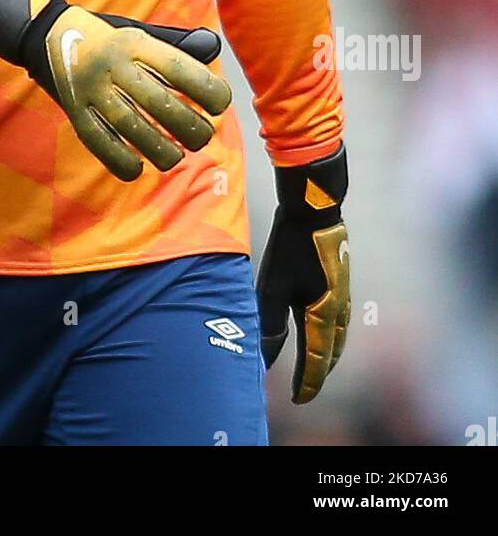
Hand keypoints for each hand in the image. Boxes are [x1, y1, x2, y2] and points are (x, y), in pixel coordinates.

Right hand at [0, 0, 231, 180]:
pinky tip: (138, 168)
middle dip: (189, 127)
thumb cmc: (110, 41)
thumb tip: (214, 49)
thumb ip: (176, 46)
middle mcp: (114, 65)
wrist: (50, 34)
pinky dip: (120, 161)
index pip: (178, 68)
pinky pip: (98, 142)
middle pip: (158, 102)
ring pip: (130, 127)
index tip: (219, 105)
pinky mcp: (74, 111)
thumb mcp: (141, 33)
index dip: (206, 89)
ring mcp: (91, 90)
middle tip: (201, 137)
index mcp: (135, 43)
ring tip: (176, 156)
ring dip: (161, 150)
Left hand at [256, 144, 349, 403]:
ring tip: (315, 366)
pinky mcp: (340, 281)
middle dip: (319, 373)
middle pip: (331, 352)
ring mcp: (343, 294)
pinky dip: (331, 335)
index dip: (307, 382)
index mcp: (323, 314)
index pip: (316, 359)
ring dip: (327, 355)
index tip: (298, 400)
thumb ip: (271, 325)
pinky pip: (339, 320)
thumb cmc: (291, 247)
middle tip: (305, 389)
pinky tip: (321, 329)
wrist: (315, 209)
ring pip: (338, 337)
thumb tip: (266, 357)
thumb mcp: (274, 287)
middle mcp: (339, 309)